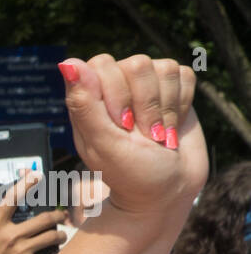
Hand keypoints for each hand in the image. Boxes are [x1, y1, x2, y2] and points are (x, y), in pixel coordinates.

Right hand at [0, 170, 66, 253]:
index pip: (12, 199)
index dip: (26, 184)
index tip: (37, 175)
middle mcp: (9, 236)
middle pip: (44, 219)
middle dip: (57, 215)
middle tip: (60, 216)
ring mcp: (21, 251)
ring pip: (51, 236)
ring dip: (60, 234)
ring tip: (60, 235)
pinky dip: (50, 253)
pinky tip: (50, 252)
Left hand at [60, 54, 205, 216]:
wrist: (168, 190)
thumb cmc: (129, 172)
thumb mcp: (102, 144)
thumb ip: (84, 106)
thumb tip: (68, 64)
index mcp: (90, 96)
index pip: (101, 64)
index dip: (116, 93)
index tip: (122, 125)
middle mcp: (117, 83)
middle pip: (137, 63)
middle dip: (145, 104)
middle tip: (140, 134)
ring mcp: (146, 83)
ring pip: (164, 68)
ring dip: (164, 108)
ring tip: (157, 133)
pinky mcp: (175, 87)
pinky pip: (185, 75)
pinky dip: (182, 105)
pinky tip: (172, 125)